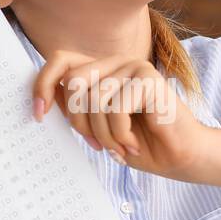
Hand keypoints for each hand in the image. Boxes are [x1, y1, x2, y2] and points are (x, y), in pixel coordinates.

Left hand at [32, 50, 213, 180]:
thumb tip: (45, 98)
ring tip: (119, 147)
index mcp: (102, 70)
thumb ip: (77, 108)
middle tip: (95, 144)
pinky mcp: (149, 78)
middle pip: (73, 82)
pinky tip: (134, 143)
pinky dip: (120, 135)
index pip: (61, 62)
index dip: (43, 85)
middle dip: (79, 121)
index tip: (38, 114)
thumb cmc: (142, 144)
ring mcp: (134, 67)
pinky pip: (116, 108)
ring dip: (103, 134)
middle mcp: (116, 62)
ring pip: (94, 99)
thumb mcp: (98, 126)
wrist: (182, 158)